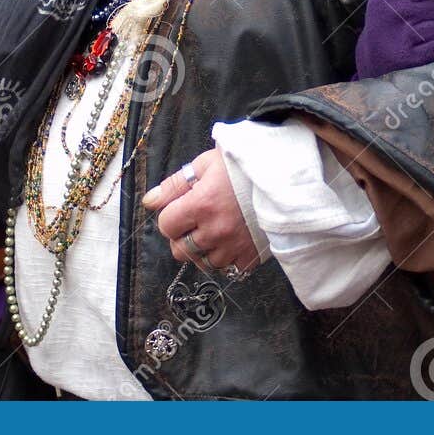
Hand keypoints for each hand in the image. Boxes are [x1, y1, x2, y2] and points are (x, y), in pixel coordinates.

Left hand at [142, 149, 258, 276]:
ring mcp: (234, 247)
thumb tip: (149, 202)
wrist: (285, 175)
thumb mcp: (205, 164)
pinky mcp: (251, 256)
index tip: (182, 208)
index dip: (170, 217)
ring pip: (202, 263)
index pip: (166, 225)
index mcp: (201, 204)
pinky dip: (227, 259)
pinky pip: (228, 270)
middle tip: (196, 221)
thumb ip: (174, 185)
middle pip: (180, 251)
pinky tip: (231, 241)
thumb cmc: (243, 166)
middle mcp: (215, 230)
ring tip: (215, 231)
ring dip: (204, 250)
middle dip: (182, 237)